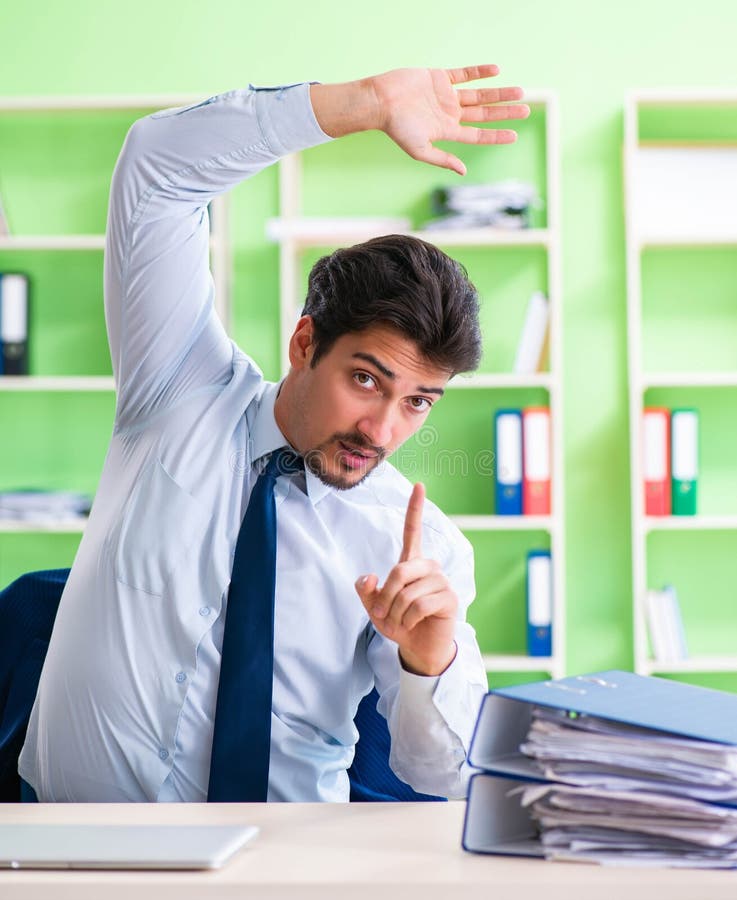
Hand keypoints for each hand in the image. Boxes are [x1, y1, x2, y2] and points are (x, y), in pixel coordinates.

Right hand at [310, 65, 528, 175]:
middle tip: (526, 110)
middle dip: (504, 112)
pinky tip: (496, 71)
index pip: (478, 134)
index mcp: (446, 131)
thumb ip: (442, 159)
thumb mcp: (420, 150)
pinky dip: (479, 72)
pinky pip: (463, 74)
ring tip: (519, 91)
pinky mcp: (439, 77)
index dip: (497, 135)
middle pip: (483, 113)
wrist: (381, 101)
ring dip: (498, 93)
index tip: (515, 135)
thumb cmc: (396, 128)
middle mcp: (449, 113)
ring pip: (478, 94)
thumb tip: (463, 172)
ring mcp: (445, 95)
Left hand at [355, 483, 457, 675]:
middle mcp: (429, 567)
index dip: (415, 508)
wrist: (418, 647)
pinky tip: (413, 624)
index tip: (419, 485)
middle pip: (399, 571)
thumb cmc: (398, 622)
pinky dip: (408, 619)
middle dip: (385, 597)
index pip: (412, 531)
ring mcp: (441, 581)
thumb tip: (369, 576)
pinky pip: (420, 605)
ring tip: (400, 621)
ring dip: (396, 612)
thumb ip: (366, 591)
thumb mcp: (374, 607)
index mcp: (411, 563)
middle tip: (382, 614)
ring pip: (408, 592)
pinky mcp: (450, 598)